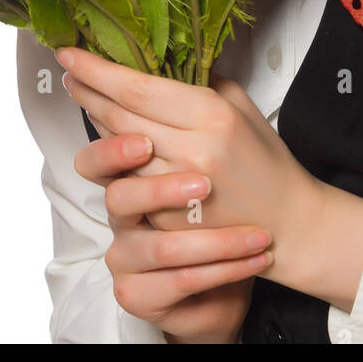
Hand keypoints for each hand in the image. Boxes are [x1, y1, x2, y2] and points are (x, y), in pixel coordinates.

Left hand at [55, 45, 362, 310]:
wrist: (289, 224)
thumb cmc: (266, 159)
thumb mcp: (241, 106)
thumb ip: (199, 81)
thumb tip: (156, 59)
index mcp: (212, 116)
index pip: (139, 90)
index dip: (98, 71)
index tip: (70, 54)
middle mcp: (193, 152)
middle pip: (120, 119)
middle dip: (88, 92)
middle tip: (69, 72)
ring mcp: (178, 193)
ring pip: (118, 153)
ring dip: (97, 125)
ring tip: (85, 98)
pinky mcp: (169, 223)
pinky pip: (129, 185)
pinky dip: (115, 162)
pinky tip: (110, 141)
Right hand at [72, 126, 270, 342]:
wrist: (238, 255)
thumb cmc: (219, 198)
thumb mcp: (198, 146)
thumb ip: (179, 112)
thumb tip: (176, 65)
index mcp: (126, 175)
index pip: (105, 155)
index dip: (117, 152)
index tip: (145, 143)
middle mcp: (120, 216)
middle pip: (119, 198)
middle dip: (157, 190)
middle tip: (198, 182)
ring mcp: (128, 258)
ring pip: (160, 248)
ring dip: (207, 241)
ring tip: (246, 233)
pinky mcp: (145, 296)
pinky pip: (184, 284)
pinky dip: (225, 270)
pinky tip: (257, 258)